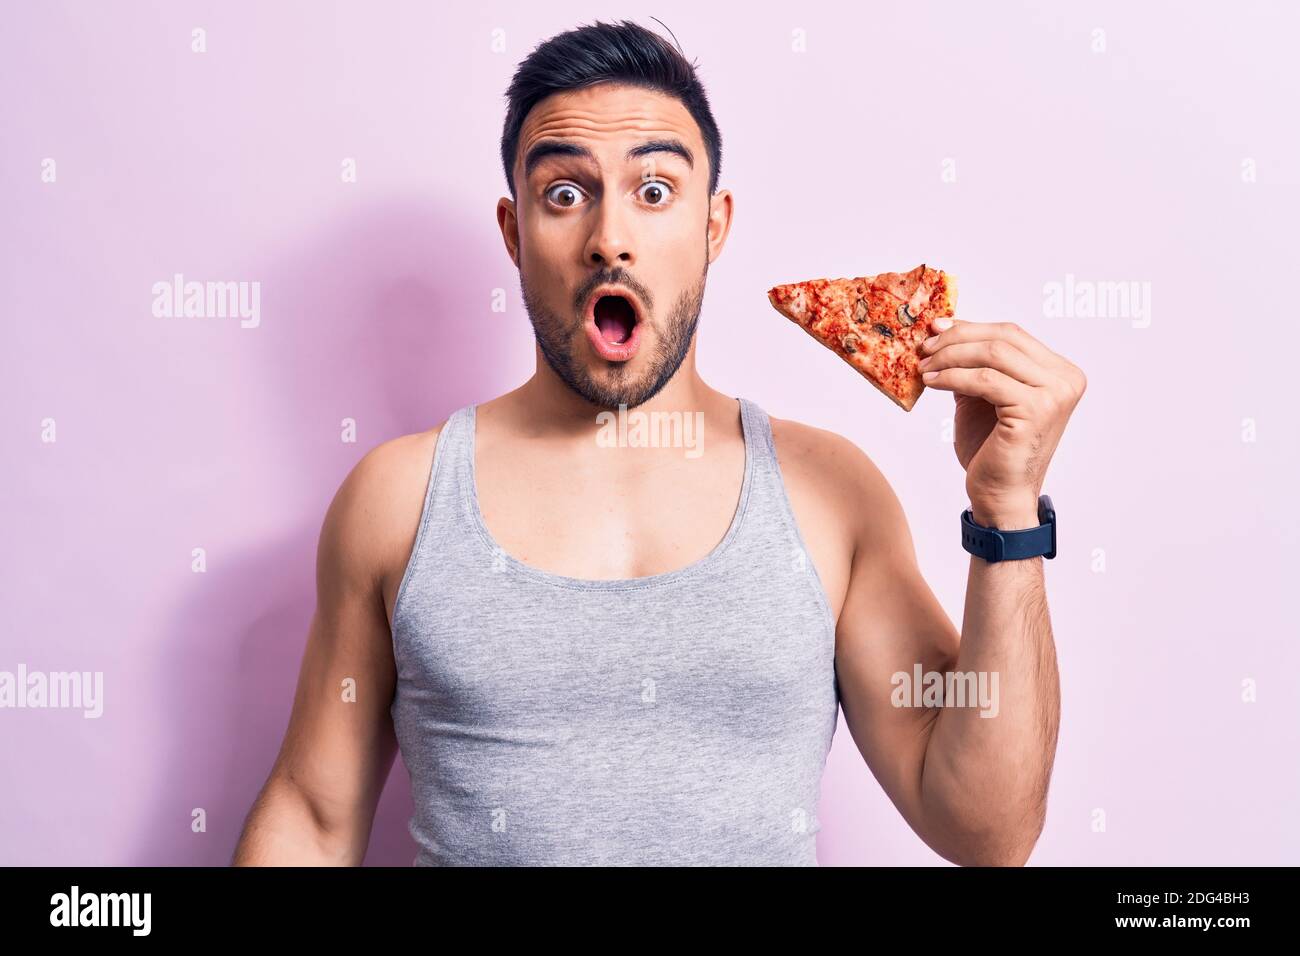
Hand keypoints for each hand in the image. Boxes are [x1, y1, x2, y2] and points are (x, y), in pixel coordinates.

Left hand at [918, 318, 1085, 528]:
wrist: (1000, 495)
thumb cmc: (992, 450)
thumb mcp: (982, 396)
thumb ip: (973, 363)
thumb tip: (945, 327)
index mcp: (1060, 372)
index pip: (1011, 333)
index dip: (970, 326)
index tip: (935, 327)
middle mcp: (1065, 379)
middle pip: (1004, 338)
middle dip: (957, 338)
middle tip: (924, 347)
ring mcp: (1055, 394)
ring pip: (993, 355)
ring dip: (951, 356)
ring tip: (924, 367)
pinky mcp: (1036, 410)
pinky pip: (985, 380)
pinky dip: (953, 377)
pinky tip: (932, 383)